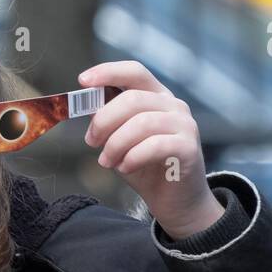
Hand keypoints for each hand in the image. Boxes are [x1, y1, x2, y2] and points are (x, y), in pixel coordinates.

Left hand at [78, 61, 225, 239]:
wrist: (175, 200)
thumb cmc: (145, 166)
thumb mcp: (120, 138)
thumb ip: (107, 120)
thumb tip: (83, 103)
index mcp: (156, 96)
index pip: (134, 72)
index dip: (108, 72)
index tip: (82, 81)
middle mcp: (173, 105)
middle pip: (132, 99)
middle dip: (104, 120)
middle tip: (91, 142)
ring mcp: (184, 124)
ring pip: (141, 123)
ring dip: (115, 144)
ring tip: (107, 162)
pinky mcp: (189, 147)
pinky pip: (154, 145)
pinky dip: (132, 158)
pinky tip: (125, 168)